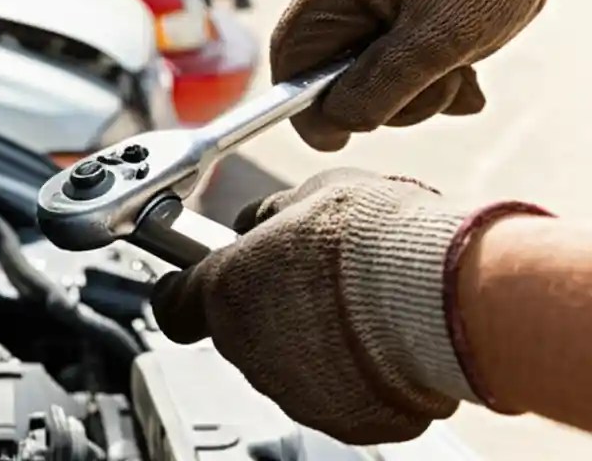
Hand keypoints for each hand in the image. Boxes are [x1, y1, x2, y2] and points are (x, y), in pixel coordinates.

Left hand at [150, 169, 481, 443]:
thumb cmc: (376, 239)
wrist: (440, 291)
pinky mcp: (344, 419)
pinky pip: (337, 395)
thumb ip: (270, 216)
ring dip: (310, 342)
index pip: (175, 307)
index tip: (192, 285)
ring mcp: (293, 390)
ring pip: (286, 366)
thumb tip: (257, 223)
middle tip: (312, 283)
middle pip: (240, 333)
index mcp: (226, 290)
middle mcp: (248, 348)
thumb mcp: (309, 196)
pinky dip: (353, 375)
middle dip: (268, 310)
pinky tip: (380, 341)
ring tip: (356, 308)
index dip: (185, 295)